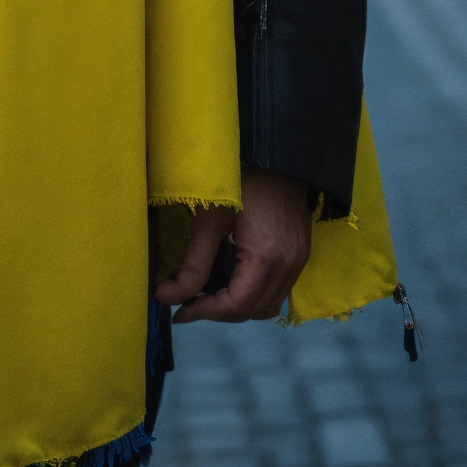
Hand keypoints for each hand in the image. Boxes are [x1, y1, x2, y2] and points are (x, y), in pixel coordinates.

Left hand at [155, 167, 311, 323]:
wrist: (277, 153)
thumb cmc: (238, 178)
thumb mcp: (210, 218)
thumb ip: (191, 263)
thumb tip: (166, 297)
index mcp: (266, 257)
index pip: (235, 306)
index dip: (203, 313)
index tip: (177, 310)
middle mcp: (288, 267)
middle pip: (252, 311)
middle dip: (219, 311)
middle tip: (190, 299)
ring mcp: (298, 262)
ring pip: (267, 305)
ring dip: (239, 305)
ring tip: (210, 289)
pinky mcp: (301, 254)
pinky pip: (278, 290)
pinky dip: (254, 292)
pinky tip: (232, 275)